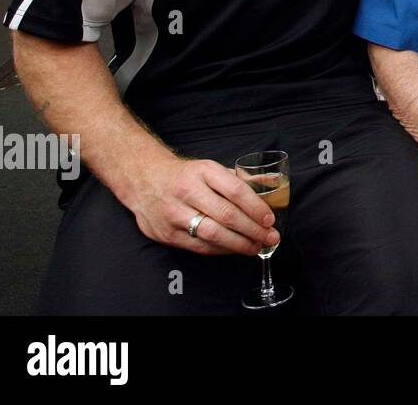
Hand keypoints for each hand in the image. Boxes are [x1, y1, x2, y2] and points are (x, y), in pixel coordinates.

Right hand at [123, 156, 277, 255]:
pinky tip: (234, 249)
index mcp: (203, 171)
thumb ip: (241, 178)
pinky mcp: (166, 233)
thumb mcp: (212, 169)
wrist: (144, 179)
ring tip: (255, 247)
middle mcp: (187, 191)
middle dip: (253, 229)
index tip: (270, 219)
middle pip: (226, 215)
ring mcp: (174, 213)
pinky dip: (220, 249)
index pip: (236, 190)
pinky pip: (199, 246)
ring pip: (212, 233)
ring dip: (239, 243)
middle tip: (270, 237)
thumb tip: (273, 182)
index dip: (256, 207)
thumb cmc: (185, 175)